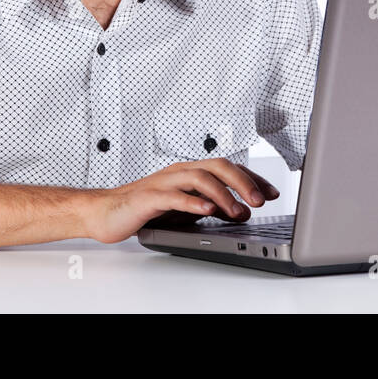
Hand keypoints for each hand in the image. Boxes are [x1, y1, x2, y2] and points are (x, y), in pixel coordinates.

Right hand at [83, 159, 279, 243]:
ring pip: (199, 177)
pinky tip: (207, 212)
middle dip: (243, 182)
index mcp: (189, 171)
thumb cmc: (144, 208)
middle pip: (217, 166)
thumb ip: (211, 206)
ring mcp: (163, 182)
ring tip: (239, 211)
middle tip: (261, 201)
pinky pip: (173, 196)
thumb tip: (241, 211)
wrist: (105, 211)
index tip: (272, 192)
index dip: (252, 178)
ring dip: (223, 195)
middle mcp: (178, 171)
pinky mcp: (148, 197)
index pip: (228, 167)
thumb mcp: (185, 208)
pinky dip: (193, 203)